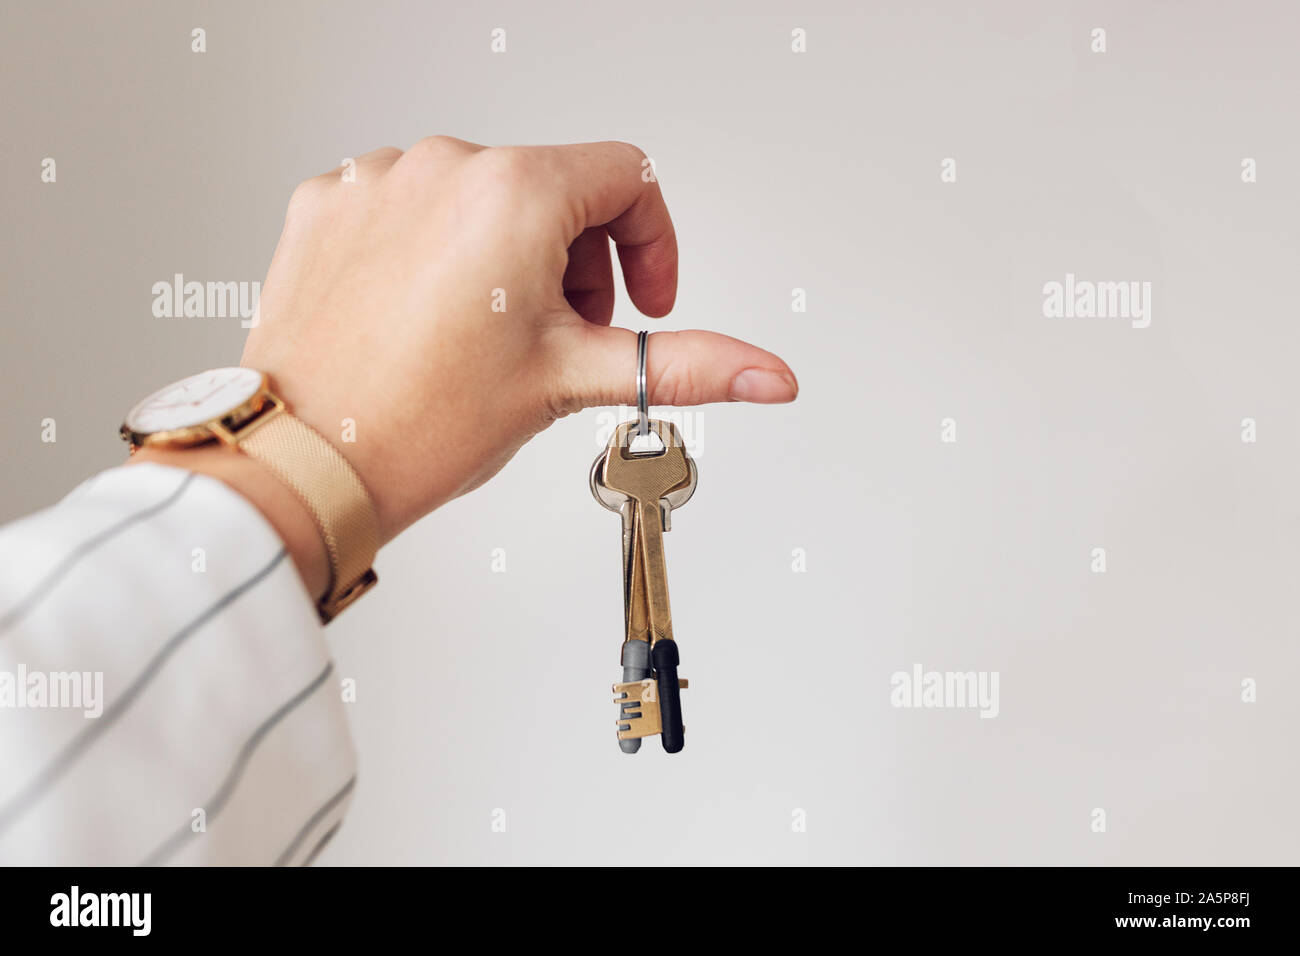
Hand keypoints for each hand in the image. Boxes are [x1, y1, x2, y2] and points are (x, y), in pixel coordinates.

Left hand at [240, 138, 795, 543]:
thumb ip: (684, 364)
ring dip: (505, 255)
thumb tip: (768, 373)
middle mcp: (441, 167)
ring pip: (479, 197)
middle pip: (554, 187)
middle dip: (578, 261)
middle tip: (560, 334)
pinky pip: (408, 206)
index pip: (628, 177)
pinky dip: (434, 251)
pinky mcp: (327, 204)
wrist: (305, 461)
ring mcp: (375, 181)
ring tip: (485, 334)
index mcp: (514, 193)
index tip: (638, 298)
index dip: (651, 244)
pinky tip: (425, 316)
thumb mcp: (570, 380)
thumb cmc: (420, 425)